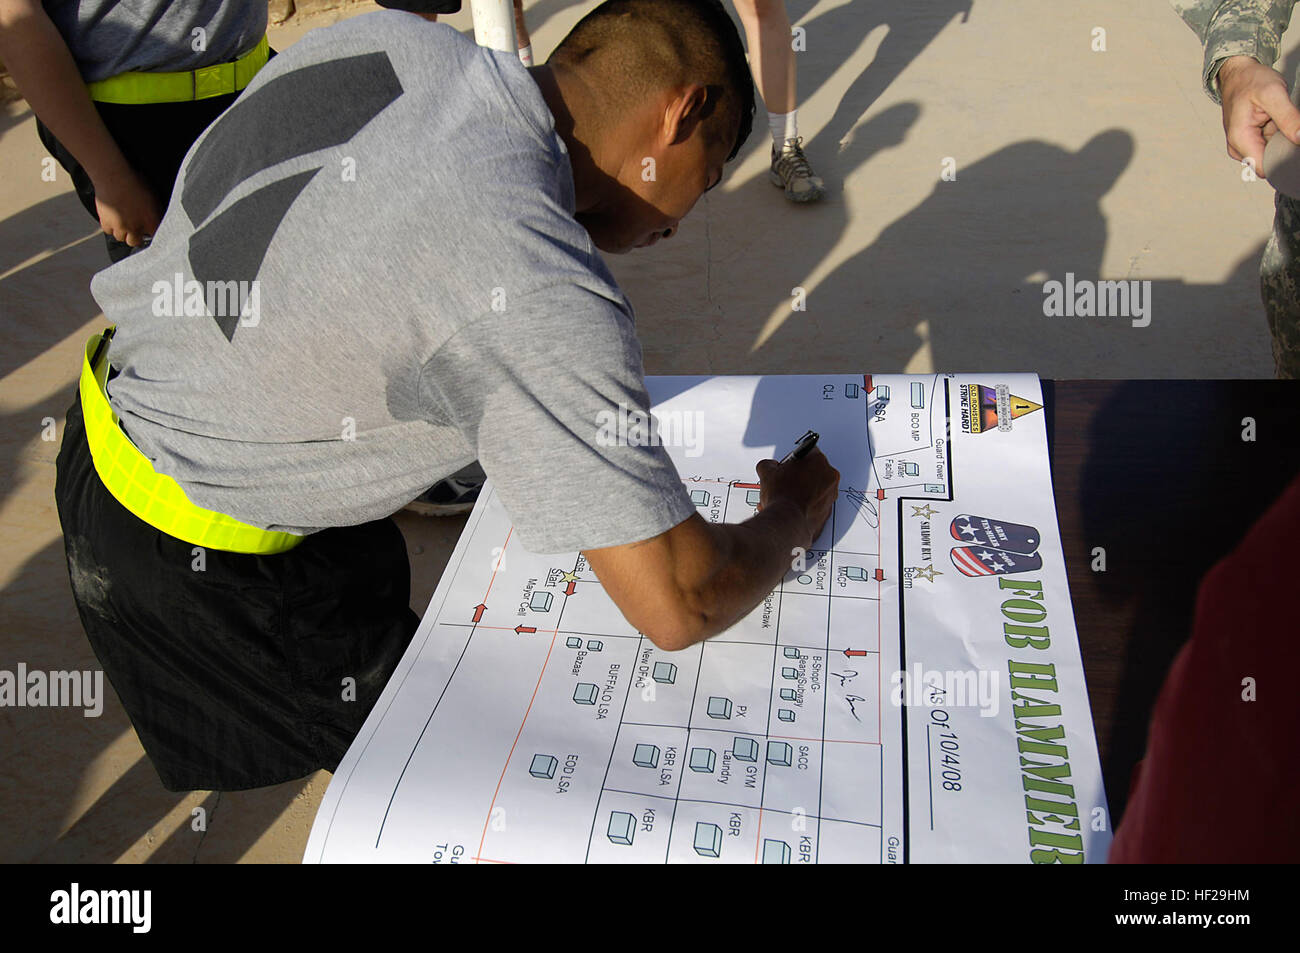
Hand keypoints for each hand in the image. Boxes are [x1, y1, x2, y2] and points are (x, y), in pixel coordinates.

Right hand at [92, 165, 161, 247]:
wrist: (114, 176)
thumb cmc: (135, 183)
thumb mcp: (153, 198)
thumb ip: (156, 213)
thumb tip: (156, 223)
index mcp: (151, 221)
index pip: (154, 237)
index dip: (150, 235)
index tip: (147, 233)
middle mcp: (136, 227)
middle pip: (135, 242)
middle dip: (135, 236)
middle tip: (134, 229)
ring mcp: (120, 227)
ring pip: (121, 238)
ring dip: (122, 232)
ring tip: (122, 220)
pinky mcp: (106, 223)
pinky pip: (108, 231)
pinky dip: (110, 226)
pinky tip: (113, 218)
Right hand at [755, 448, 838, 547]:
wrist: (786, 522)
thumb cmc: (782, 497)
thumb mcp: (766, 472)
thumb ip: (769, 464)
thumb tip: (769, 466)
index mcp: (817, 460)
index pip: (807, 452)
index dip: (794, 459)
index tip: (787, 466)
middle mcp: (829, 475)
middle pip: (813, 470)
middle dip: (799, 475)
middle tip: (785, 482)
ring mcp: (831, 493)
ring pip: (816, 487)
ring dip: (802, 490)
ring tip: (786, 497)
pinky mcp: (829, 509)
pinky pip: (817, 502)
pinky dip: (807, 504)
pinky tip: (792, 506)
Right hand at [1217, 55, 1299, 177]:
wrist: (1237, 74)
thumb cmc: (1250, 81)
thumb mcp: (1273, 93)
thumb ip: (1288, 118)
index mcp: (1240, 139)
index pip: (1265, 167)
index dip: (1284, 159)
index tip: (1296, 144)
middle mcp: (1238, 147)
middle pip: (1268, 163)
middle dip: (1284, 149)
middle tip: (1291, 127)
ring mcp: (1242, 146)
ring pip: (1270, 155)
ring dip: (1281, 142)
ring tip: (1280, 122)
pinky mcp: (1249, 142)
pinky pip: (1268, 147)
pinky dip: (1277, 137)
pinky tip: (1277, 124)